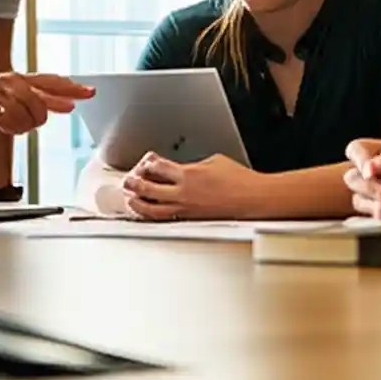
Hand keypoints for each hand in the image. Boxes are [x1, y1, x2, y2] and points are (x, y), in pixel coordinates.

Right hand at [0, 72, 94, 134]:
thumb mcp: (17, 93)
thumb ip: (43, 100)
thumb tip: (69, 105)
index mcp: (23, 79)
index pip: (52, 82)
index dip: (71, 88)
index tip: (90, 92)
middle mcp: (12, 81)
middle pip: (38, 104)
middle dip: (36, 120)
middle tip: (27, 126)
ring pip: (20, 113)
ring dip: (17, 126)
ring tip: (9, 127)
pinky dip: (0, 124)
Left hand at [120, 152, 259, 220]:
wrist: (252, 198)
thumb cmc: (239, 180)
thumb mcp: (213, 161)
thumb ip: (193, 165)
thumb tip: (184, 169)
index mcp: (188, 174)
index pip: (157, 167)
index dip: (147, 163)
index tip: (145, 162)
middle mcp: (183, 192)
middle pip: (148, 188)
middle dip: (134, 184)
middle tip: (128, 181)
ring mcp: (186, 208)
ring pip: (153, 208)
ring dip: (139, 204)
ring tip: (132, 201)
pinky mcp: (192, 218)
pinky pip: (167, 217)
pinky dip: (156, 214)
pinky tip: (152, 212)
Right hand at [343, 139, 380, 217]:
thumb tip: (372, 163)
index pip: (356, 150)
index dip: (359, 159)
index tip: (370, 171)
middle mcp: (377, 176)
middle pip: (352, 178)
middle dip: (368, 187)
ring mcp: (378, 198)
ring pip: (358, 200)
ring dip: (377, 205)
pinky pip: (372, 219)